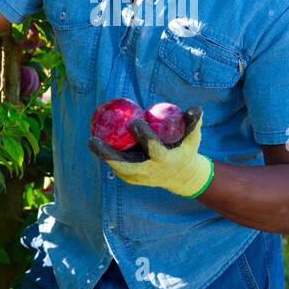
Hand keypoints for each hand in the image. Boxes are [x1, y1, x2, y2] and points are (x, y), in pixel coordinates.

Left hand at [87, 107, 212, 198]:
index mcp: (165, 161)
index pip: (153, 147)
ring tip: (92, 141)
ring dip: (104, 156)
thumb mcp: (193, 138)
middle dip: (109, 154)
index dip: (144, 135)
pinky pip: (117, 167)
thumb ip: (193, 122)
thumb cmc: (186, 150)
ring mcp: (139, 178)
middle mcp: (150, 172)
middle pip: (125, 164)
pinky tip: (98, 143)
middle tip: (95, 139)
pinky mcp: (132, 179)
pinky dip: (107, 156)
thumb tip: (196, 108)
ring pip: (118, 168)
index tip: (135, 121)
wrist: (181, 176)